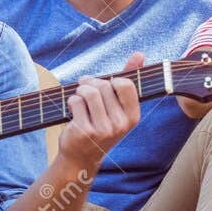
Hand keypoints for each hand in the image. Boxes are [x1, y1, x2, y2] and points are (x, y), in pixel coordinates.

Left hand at [57, 53, 142, 171]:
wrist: (81, 156)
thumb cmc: (100, 125)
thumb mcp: (117, 106)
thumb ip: (128, 80)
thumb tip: (140, 54)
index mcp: (133, 117)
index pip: (124, 83)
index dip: (111, 81)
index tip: (105, 88)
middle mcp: (120, 125)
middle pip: (103, 85)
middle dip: (91, 84)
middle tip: (86, 91)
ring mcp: (102, 129)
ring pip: (88, 92)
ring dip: (80, 91)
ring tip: (80, 98)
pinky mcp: (84, 131)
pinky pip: (76, 101)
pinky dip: (71, 101)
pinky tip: (74, 110)